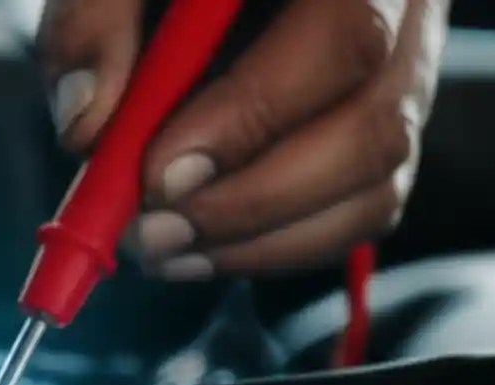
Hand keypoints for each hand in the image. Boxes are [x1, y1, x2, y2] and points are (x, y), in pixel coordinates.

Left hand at [37, 0, 449, 278]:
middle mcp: (408, 13)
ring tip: (161, 251)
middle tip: (151, 232)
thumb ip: (95, 17)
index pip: (346, 36)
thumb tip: (85, 124)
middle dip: (253, 201)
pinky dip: (276, 247)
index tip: (160, 174)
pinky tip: (199, 250)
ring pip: (374, 184)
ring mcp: (409, 74)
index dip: (255, 115)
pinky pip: (359, 209)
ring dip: (260, 241)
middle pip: (374, 127)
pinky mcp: (385, 127)